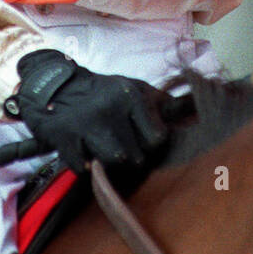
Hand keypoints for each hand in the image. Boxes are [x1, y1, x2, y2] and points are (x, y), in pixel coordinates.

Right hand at [3, 49, 171, 173]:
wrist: (55, 85)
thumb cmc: (103, 92)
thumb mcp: (134, 89)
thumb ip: (164, 105)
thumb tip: (197, 112)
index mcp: (130, 95)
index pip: (157, 138)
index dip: (152, 143)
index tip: (143, 137)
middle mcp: (109, 108)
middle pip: (136, 156)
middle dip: (132, 155)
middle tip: (121, 143)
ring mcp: (84, 124)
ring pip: (114, 162)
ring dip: (110, 162)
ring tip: (105, 148)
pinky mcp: (63, 137)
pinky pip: (83, 168)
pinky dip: (85, 165)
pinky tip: (84, 150)